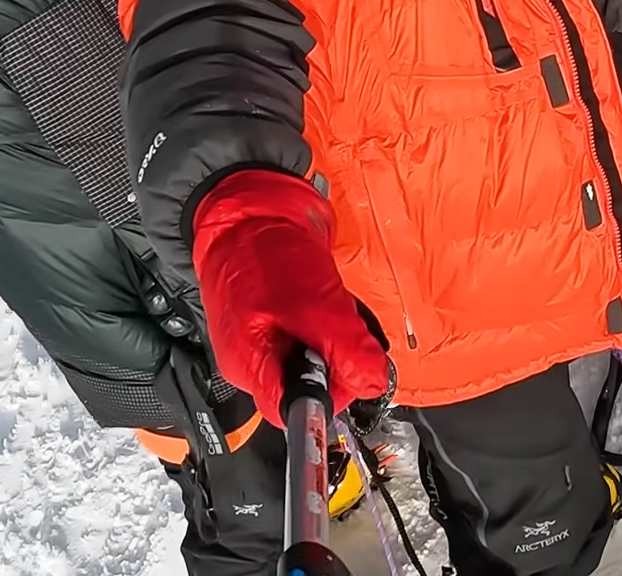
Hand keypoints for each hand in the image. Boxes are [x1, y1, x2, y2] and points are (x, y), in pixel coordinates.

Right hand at [191, 170, 391, 420]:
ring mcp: (257, 340)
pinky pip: (301, 336)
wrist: (246, 208)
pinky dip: (319, 320)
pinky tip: (317, 297)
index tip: (353, 367)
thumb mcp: (315, 304)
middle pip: (304, 387)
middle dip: (334, 360)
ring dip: (329, 337)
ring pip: (307, 359)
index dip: (331, 395)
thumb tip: (375, 383)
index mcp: (250, 366)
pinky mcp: (267, 320)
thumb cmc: (265, 253)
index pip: (295, 412)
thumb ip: (345, 349)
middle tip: (340, 324)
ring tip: (326, 304)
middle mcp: (250, 362)